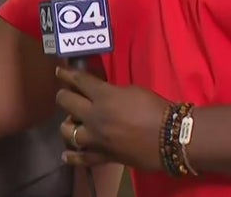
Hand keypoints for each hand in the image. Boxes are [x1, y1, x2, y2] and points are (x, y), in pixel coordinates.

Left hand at [54, 65, 172, 172]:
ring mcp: (96, 138)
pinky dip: (72, 156)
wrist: (170, 138)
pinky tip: (66, 154)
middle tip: (67, 96)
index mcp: (103, 96)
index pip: (79, 81)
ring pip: (67, 131)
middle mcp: (94, 116)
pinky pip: (81, 158)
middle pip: (66, 102)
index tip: (59, 71)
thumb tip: (101, 94)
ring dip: (68, 124)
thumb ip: (112, 92)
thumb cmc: (155, 109)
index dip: (67, 75)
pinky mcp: (103, 156)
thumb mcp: (132, 91)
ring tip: (73, 123)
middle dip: (64, 96)